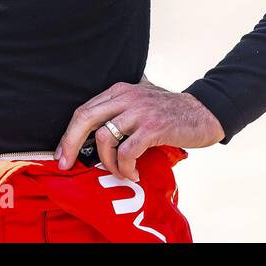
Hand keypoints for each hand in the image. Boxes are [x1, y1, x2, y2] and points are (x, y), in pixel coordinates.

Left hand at [54, 79, 224, 180]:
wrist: (203, 112)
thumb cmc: (169, 112)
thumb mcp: (140, 101)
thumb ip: (119, 110)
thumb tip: (92, 136)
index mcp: (120, 91)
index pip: (84, 110)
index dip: (69, 134)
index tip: (62, 153)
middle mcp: (126, 97)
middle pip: (85, 119)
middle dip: (70, 144)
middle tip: (66, 165)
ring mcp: (140, 112)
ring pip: (105, 139)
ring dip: (108, 163)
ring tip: (121, 172)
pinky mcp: (153, 128)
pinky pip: (127, 153)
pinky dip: (126, 168)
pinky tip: (134, 175)